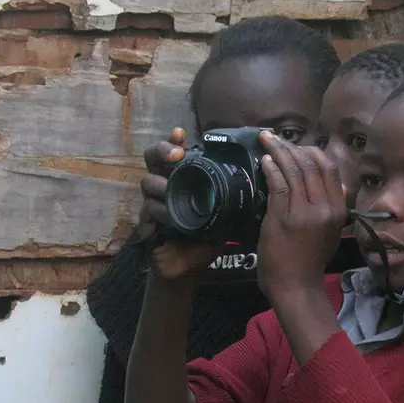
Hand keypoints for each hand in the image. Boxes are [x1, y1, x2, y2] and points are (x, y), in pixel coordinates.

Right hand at [138, 127, 218, 280]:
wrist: (188, 270)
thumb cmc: (203, 240)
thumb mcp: (222, 218)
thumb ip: (233, 203)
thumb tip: (257, 189)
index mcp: (182, 179)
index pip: (174, 152)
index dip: (173, 140)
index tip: (180, 133)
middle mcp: (164, 185)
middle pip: (152, 157)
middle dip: (163, 150)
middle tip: (177, 155)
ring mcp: (152, 202)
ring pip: (147, 182)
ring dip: (160, 185)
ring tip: (171, 191)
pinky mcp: (145, 221)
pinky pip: (147, 210)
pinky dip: (159, 212)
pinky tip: (170, 218)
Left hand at [257, 131, 346, 301]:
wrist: (297, 286)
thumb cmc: (311, 260)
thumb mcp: (332, 233)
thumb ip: (336, 208)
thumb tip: (342, 185)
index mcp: (338, 210)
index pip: (329, 169)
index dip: (312, 152)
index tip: (298, 145)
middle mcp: (324, 207)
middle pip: (310, 164)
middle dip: (292, 146)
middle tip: (277, 138)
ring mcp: (303, 212)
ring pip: (292, 170)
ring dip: (278, 152)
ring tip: (267, 141)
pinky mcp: (282, 218)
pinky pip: (278, 185)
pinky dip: (271, 169)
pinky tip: (264, 161)